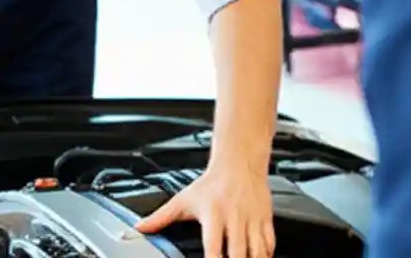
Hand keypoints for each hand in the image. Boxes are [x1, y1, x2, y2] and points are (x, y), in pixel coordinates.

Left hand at [134, 160, 274, 257]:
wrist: (239, 162)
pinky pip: (269, 244)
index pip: (213, 248)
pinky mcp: (265, 219)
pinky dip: (265, 255)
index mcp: (213, 215)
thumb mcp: (184, 199)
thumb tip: (141, 227)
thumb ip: (161, 217)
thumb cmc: (211, 183)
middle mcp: (234, 218)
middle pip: (238, 254)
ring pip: (258, 252)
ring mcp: (252, 220)